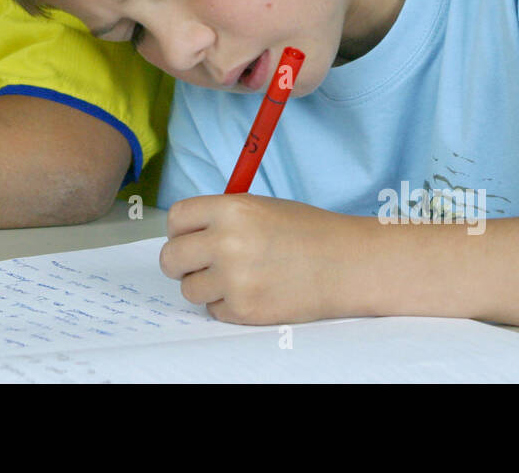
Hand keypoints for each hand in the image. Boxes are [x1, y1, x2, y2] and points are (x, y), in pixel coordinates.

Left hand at [160, 194, 362, 324]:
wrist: (347, 264)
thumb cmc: (307, 232)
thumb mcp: (260, 207)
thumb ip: (221, 218)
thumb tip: (184, 235)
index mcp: (231, 209)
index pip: (176, 219)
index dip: (180, 231)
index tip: (189, 238)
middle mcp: (226, 242)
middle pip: (171, 258)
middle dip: (183, 262)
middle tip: (202, 263)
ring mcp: (234, 279)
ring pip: (189, 289)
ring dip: (206, 286)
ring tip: (238, 278)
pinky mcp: (244, 310)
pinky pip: (214, 310)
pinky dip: (228, 305)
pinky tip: (255, 291)